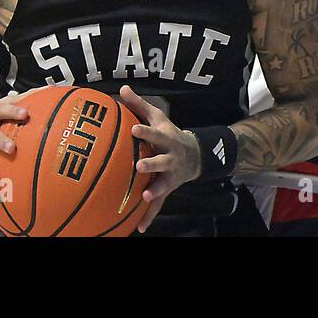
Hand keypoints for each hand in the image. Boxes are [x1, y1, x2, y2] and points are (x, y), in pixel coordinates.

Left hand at [119, 85, 199, 232]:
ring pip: (163, 185)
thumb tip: (122, 88)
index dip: (145, 131)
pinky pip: (158, 205)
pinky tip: (139, 228)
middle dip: (151, 163)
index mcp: (165, 139)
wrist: (195, 155)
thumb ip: (139, 104)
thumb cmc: (169, 133)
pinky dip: (149, 216)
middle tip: (138, 166)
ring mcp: (170, 176)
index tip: (133, 129)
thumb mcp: (158, 116)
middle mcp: (170, 158)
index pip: (154, 133)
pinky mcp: (167, 189)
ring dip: (155, 191)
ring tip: (145, 197)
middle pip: (161, 161)